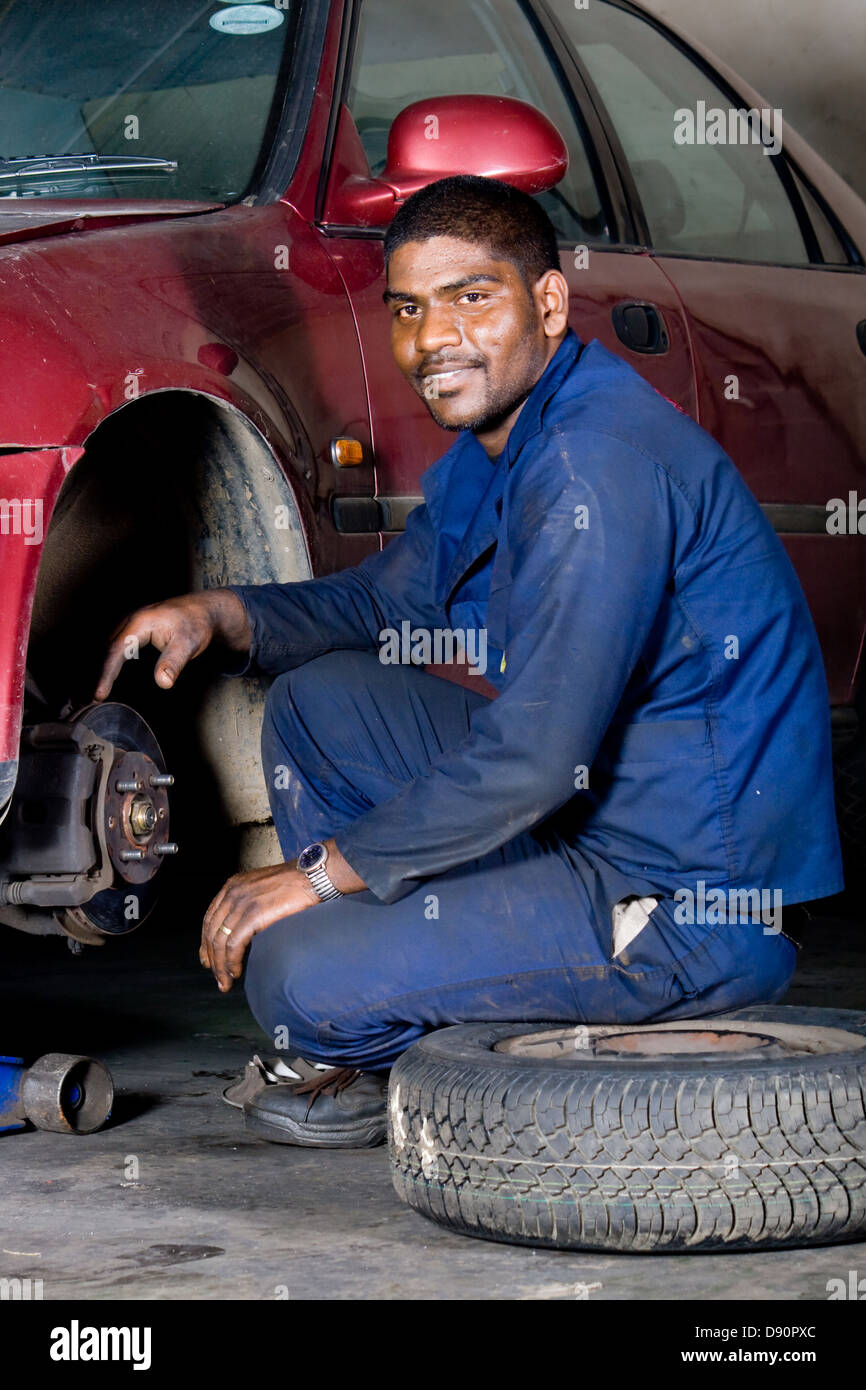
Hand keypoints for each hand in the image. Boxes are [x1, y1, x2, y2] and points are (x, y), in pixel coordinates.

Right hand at [95, 589, 250, 699]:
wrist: (204, 610)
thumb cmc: (196, 625)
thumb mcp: (188, 645)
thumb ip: (173, 663)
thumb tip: (163, 683)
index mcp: (139, 623)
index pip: (115, 651)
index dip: (105, 674)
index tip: (98, 694)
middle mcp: (130, 621)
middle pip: (105, 650)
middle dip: (96, 675)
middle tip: (89, 701)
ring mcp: (130, 625)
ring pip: (108, 649)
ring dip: (100, 670)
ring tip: (92, 693)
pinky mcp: (133, 631)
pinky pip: (115, 648)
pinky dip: (109, 663)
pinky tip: (107, 678)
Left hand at [199, 840, 366, 991]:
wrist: (313, 876)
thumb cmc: (295, 884)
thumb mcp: (263, 889)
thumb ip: (249, 904)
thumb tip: (243, 930)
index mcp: (232, 886)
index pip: (210, 918)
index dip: (205, 943)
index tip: (208, 960)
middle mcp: (232, 893)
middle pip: (211, 932)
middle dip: (212, 959)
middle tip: (217, 977)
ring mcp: (242, 903)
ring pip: (220, 941)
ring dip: (220, 966)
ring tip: (226, 982)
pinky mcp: (253, 915)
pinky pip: (234, 945)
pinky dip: (231, 962)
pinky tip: (236, 972)